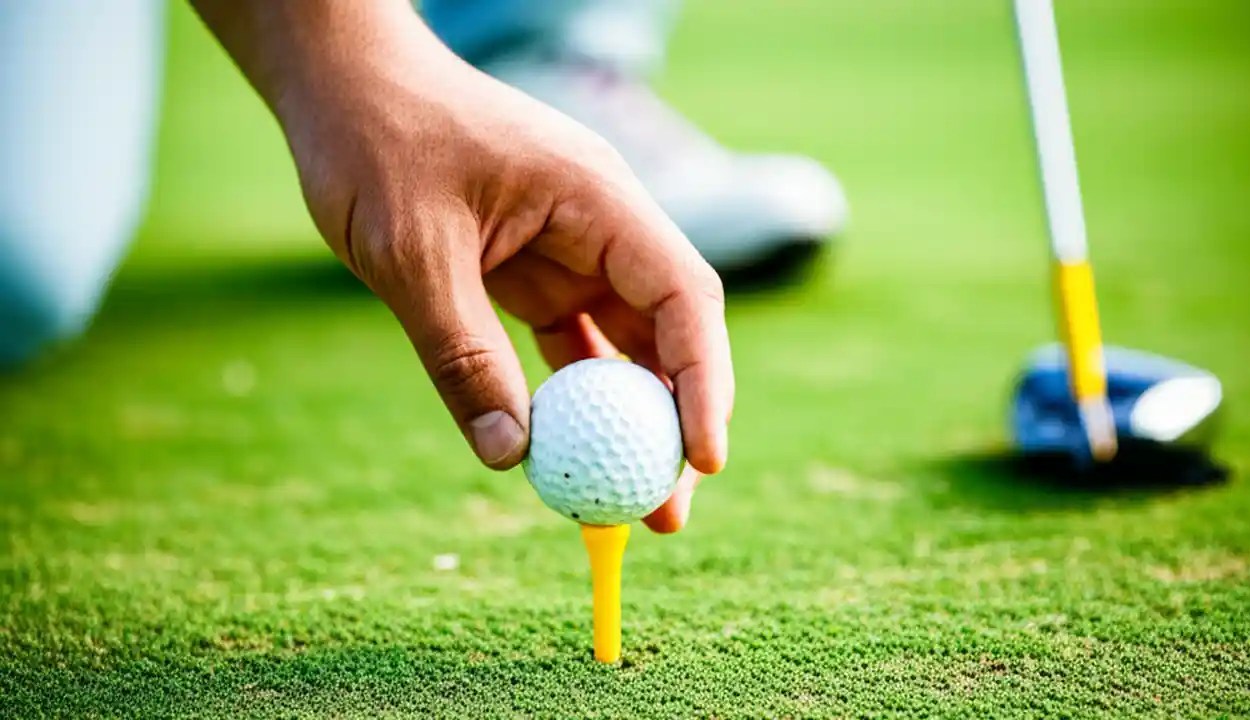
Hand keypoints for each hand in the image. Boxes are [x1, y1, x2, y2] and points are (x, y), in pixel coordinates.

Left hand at [194, 0, 732, 530]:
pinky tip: (570, 454)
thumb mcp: (412, 253)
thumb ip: (461, 354)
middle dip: (675, 422)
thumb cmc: (377, 143)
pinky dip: (574, 402)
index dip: (704, 379)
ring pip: (622, 348)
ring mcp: (570, 252)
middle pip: (666, 333)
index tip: (704, 456)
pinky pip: (570, 348)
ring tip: (628, 502)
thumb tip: (510, 457)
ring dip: (628, 423)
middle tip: (667, 509)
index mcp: (597, 199)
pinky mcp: (534, 274)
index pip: (684, 295)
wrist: (341, 87)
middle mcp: (599, 228)